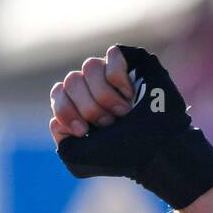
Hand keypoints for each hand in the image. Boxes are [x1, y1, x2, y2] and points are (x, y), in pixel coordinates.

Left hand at [51, 44, 212, 208]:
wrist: (156, 149)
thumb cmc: (121, 155)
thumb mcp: (78, 158)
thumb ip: (60, 140)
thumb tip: (56, 120)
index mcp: (79, 105)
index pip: (58, 93)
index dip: (66, 110)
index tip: (84, 130)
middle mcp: (94, 86)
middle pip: (71, 79)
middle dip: (88, 107)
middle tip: (109, 123)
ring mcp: (112, 72)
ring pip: (89, 66)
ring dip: (104, 96)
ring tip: (122, 112)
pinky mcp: (133, 60)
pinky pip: (112, 55)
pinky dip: (118, 79)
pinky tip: (131, 95)